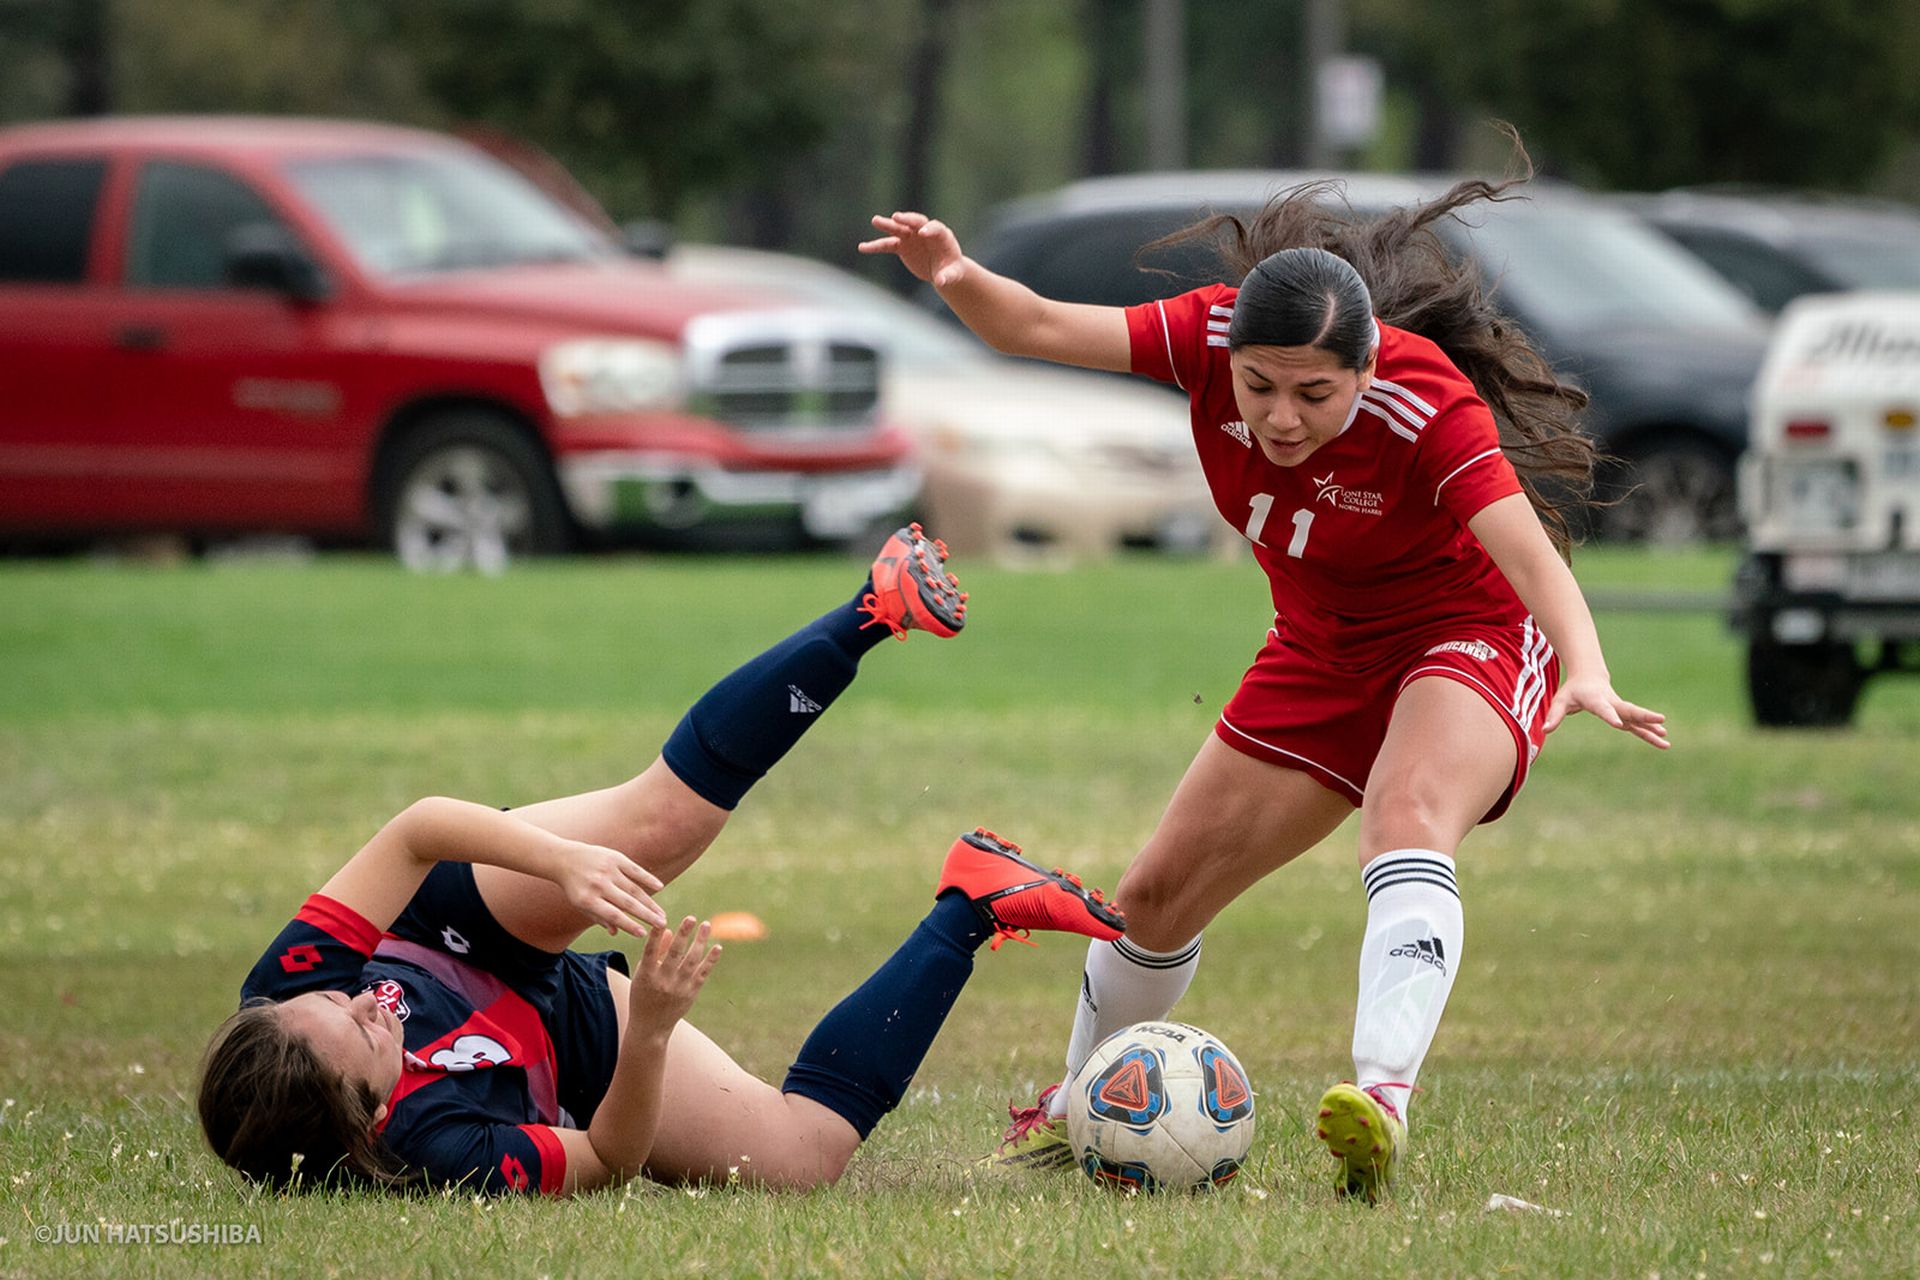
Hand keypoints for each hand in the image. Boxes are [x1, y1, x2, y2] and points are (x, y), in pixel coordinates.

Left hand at [552, 838, 667, 936]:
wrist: (564, 858)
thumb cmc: (575, 887)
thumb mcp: (581, 905)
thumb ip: (598, 918)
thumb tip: (615, 932)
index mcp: (588, 899)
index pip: (613, 915)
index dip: (629, 925)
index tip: (644, 934)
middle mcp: (599, 885)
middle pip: (627, 903)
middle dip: (646, 915)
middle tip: (662, 924)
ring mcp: (608, 870)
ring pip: (634, 889)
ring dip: (650, 902)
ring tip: (662, 914)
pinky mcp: (615, 858)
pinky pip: (635, 870)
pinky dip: (648, 878)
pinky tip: (660, 887)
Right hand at [627, 916, 719, 1033]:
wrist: (650, 1028)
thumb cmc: (642, 997)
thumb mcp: (641, 976)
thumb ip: (655, 954)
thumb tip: (667, 930)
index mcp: (646, 976)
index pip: (651, 952)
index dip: (656, 936)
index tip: (662, 920)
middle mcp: (663, 981)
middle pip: (674, 954)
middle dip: (683, 935)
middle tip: (691, 917)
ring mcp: (678, 988)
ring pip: (691, 961)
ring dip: (700, 942)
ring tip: (706, 925)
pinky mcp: (691, 993)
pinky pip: (703, 974)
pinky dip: (711, 960)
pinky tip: (717, 947)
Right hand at [859, 211, 965, 287]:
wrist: (943, 272)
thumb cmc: (951, 271)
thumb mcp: (952, 275)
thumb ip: (947, 277)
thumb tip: (941, 282)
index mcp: (941, 236)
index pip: (935, 228)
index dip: (929, 229)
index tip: (922, 233)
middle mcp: (925, 232)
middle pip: (915, 222)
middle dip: (906, 220)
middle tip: (896, 217)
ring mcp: (912, 237)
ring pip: (898, 229)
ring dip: (887, 225)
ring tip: (875, 221)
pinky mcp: (902, 246)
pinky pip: (887, 244)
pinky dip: (876, 246)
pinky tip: (862, 247)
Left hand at [1544, 675, 1668, 748]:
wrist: (1589, 677)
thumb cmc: (1573, 690)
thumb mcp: (1560, 701)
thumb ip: (1554, 715)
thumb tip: (1545, 730)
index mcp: (1596, 699)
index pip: (1604, 709)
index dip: (1610, 716)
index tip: (1619, 724)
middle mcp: (1612, 703)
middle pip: (1630, 710)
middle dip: (1644, 716)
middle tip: (1661, 720)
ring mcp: (1620, 709)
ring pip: (1638, 718)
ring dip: (1651, 728)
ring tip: (1666, 738)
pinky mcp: (1624, 715)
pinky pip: (1638, 725)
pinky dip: (1649, 732)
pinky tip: (1663, 740)